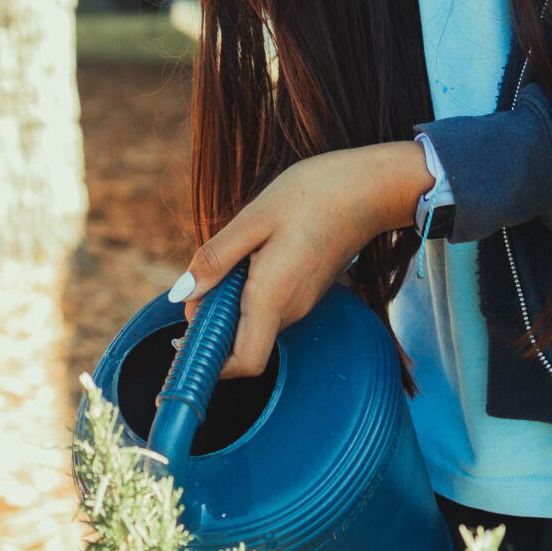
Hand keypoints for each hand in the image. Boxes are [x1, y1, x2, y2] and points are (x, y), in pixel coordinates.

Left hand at [171, 142, 431, 379]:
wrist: (370, 187)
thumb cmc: (314, 194)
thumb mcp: (254, 218)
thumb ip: (216, 259)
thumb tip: (181, 294)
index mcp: (273, 297)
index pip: (244, 363)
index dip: (212, 361)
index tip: (188, 335)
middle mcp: (290, 311)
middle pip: (241, 342)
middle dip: (212, 318)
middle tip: (208, 272)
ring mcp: (302, 303)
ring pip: (253, 321)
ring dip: (230, 299)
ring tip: (236, 253)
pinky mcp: (306, 291)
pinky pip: (267, 304)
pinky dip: (248, 289)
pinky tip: (254, 251)